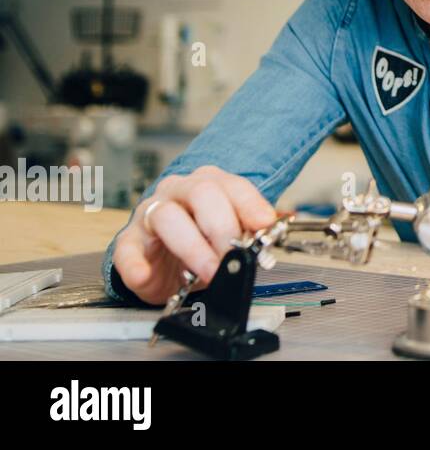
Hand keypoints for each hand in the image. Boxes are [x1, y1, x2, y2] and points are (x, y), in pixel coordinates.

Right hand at [112, 165, 277, 304]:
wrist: (163, 261)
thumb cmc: (199, 240)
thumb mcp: (228, 235)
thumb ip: (248, 231)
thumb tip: (272, 232)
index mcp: (207, 185)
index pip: (231, 185)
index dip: (250, 204)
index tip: (264, 223)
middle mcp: (178, 193)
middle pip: (201, 192)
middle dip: (222, 226)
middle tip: (233, 256)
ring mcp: (150, 214)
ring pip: (167, 216)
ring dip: (192, 247)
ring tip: (208, 272)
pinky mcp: (129, 242)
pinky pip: (127, 249)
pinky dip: (134, 264)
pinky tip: (144, 274)